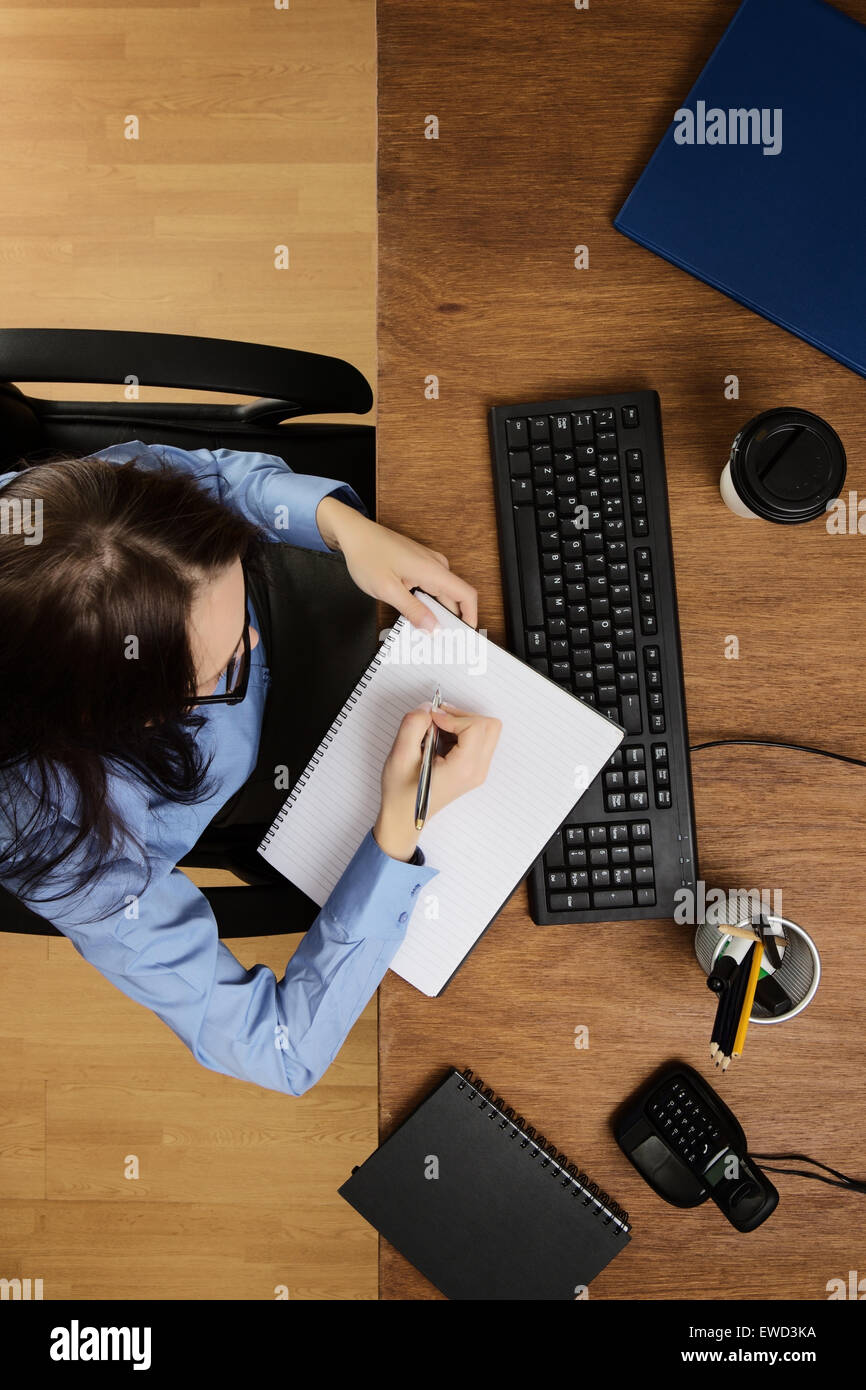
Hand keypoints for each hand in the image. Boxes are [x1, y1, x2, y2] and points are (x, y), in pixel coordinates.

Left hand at [316, 495, 477, 630]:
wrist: (354, 533)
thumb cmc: (367, 555)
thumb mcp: (388, 589)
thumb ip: (413, 610)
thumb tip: (433, 627)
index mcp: (432, 570)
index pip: (467, 594)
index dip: (471, 616)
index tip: (465, 635)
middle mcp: (435, 565)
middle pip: (454, 597)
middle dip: (450, 620)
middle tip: (440, 642)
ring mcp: (428, 563)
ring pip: (441, 593)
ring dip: (437, 612)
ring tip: (426, 632)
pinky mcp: (419, 564)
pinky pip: (431, 586)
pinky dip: (428, 602)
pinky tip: (417, 614)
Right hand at [373, 701, 501, 861]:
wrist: (403, 816)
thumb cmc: (401, 792)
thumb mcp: (400, 754)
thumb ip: (414, 724)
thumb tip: (429, 708)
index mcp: (463, 769)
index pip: (476, 726)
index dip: (453, 716)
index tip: (432, 720)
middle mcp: (477, 770)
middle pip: (489, 726)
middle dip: (462, 716)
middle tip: (437, 720)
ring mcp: (477, 771)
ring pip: (485, 730)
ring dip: (461, 723)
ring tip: (436, 732)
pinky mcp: (473, 768)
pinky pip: (477, 739)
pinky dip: (460, 732)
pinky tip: (439, 741)